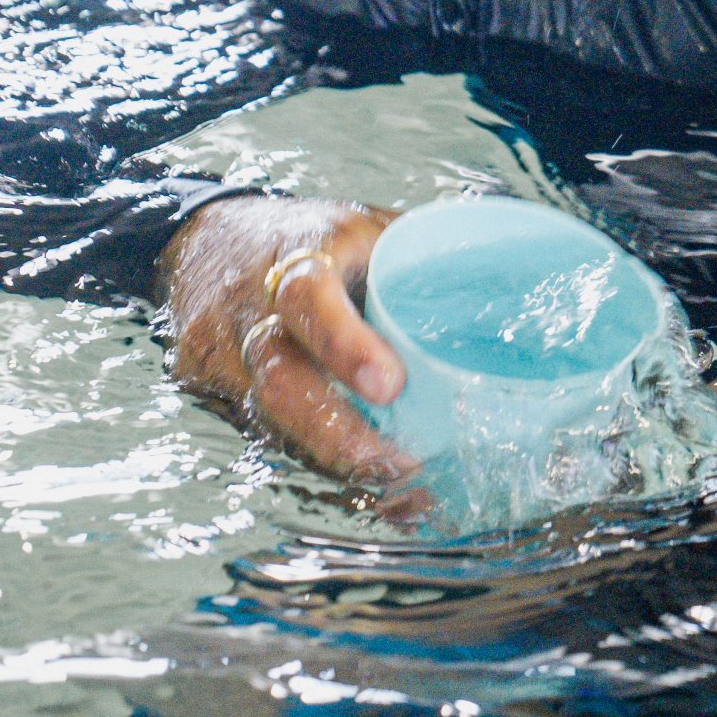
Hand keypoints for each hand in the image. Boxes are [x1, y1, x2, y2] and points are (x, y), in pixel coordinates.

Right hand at [154, 195, 414, 485]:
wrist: (203, 239)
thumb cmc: (309, 235)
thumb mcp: (363, 225)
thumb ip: (417, 255)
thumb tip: (513, 283)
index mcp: (295, 255)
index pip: (307, 296)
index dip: (345, 344)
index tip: (390, 386)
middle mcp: (249, 311)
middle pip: (278, 381)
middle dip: (336, 433)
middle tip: (398, 466)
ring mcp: (221, 355)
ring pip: (270, 420)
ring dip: (333, 460)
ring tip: (398, 490)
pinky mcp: (212, 391)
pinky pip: (263, 433)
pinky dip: (314, 460)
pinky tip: (363, 487)